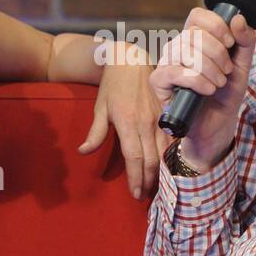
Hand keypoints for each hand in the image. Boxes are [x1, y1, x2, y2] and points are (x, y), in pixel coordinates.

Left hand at [79, 44, 171, 200]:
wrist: (131, 59)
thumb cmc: (113, 85)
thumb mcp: (100, 108)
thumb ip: (95, 133)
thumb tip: (83, 152)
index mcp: (128, 123)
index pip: (134, 158)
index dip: (136, 178)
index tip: (135, 193)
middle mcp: (146, 123)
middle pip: (151, 160)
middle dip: (149, 181)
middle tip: (144, 195)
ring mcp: (160, 118)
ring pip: (164, 152)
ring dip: (160, 172)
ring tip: (155, 186)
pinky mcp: (168, 114)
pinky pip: (172, 140)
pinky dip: (170, 156)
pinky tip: (167, 166)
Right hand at [148, 9, 255, 169]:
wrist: (218, 124)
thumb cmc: (226, 93)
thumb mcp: (242, 65)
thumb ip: (245, 41)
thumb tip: (238, 18)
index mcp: (195, 38)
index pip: (198, 15)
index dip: (216, 25)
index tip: (230, 43)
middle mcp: (178, 47)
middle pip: (194, 33)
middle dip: (218, 53)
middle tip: (226, 72)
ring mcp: (166, 62)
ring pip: (185, 51)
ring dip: (209, 69)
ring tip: (218, 83)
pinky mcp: (159, 81)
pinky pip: (175, 71)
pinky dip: (197, 80)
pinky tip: (207, 90)